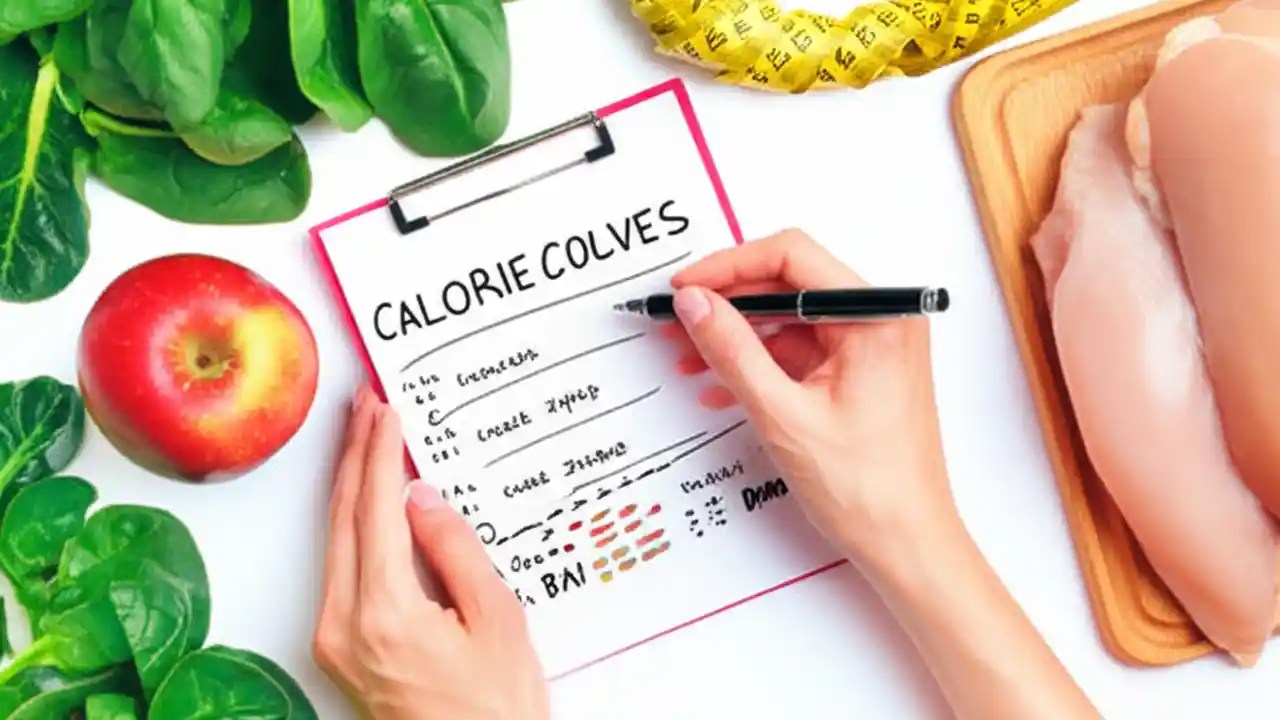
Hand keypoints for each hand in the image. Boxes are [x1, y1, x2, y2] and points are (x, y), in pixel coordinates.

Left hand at [314, 387, 549, 719]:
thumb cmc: (496, 708)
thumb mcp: (497, 619)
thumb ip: (455, 550)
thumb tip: (421, 496)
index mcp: (384, 613)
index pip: (375, 509)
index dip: (378, 452)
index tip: (384, 410)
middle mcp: (344, 624)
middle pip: (340, 516)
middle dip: (352, 454)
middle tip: (365, 406)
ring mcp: (334, 639)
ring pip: (334, 539)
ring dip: (347, 484)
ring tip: (362, 438)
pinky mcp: (339, 648)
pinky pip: (339, 567)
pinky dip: (351, 523)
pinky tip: (365, 501)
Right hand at [669, 231, 1097, 719]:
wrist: (908, 545)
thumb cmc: (869, 490)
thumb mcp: (783, 414)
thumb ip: (733, 351)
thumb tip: (695, 303)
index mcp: (877, 317)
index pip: (792, 257)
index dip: (729, 266)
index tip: (686, 287)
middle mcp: (881, 321)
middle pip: (789, 284)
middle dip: (727, 303)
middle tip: (676, 319)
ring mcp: (872, 348)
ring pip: (789, 320)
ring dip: (736, 337)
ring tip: (687, 357)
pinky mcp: (860, 374)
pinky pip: (800, 352)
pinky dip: (759, 364)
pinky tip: (719, 385)